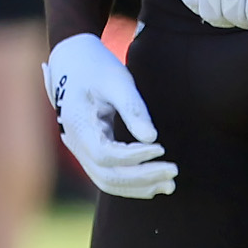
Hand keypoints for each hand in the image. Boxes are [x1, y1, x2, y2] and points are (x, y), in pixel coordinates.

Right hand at [42, 33, 177, 198]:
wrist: (73, 59)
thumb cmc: (96, 65)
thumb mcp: (116, 80)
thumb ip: (133, 109)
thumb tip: (152, 138)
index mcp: (78, 125)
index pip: (106, 155)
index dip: (135, 157)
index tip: (162, 148)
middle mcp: (75, 143)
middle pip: (107, 176)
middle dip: (142, 179)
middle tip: (174, 172)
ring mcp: (80, 150)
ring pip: (107, 181)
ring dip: (139, 187)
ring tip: (171, 184)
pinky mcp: (90, 149)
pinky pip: (108, 174)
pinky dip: (131, 181)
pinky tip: (155, 182)